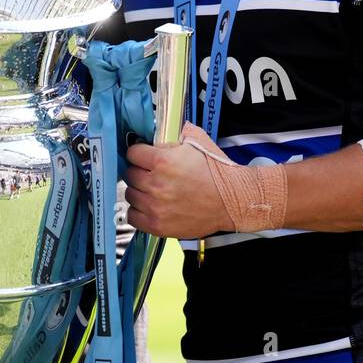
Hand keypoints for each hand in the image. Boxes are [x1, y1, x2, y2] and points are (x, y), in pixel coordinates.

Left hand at [124, 124, 232, 238]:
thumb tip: (157, 136)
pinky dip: (138, 212)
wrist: (232, 200)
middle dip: (139, 172)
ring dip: (139, 192)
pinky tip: (149, 207)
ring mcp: (155, 207)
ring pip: (130, 195)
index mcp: (162, 161)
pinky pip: (133, 217)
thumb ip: (173, 137)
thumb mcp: (197, 142)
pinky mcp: (158, 226)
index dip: (139, 153)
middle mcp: (156, 184)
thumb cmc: (216, 172)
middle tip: (151, 174)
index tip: (144, 157)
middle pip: (129, 175)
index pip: (132, 153)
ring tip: (153, 191)